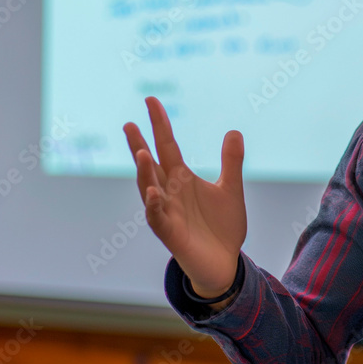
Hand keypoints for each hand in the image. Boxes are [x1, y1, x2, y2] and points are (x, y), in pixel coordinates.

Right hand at [123, 97, 246, 299]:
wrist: (226, 263)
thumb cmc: (222, 227)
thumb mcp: (231, 189)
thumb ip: (231, 162)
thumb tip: (233, 131)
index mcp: (182, 180)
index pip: (167, 146)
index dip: (160, 124)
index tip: (151, 100)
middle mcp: (170, 193)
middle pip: (151, 165)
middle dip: (139, 145)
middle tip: (129, 124)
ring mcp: (168, 213)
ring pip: (149, 190)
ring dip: (145, 173)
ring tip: (142, 153)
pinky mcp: (171, 234)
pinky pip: (158, 219)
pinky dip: (155, 206)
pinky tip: (154, 193)